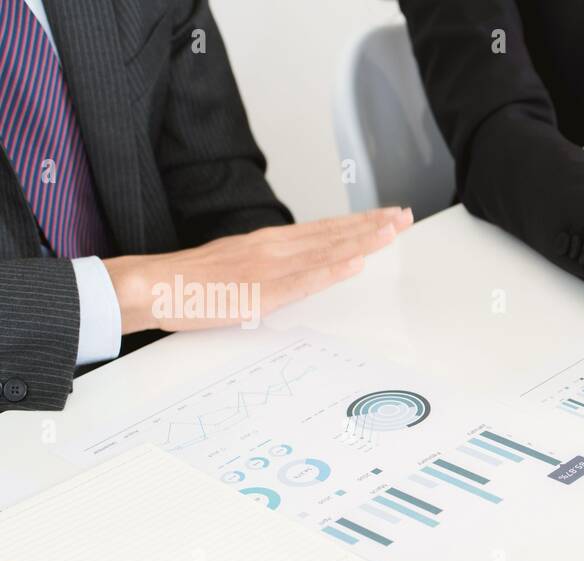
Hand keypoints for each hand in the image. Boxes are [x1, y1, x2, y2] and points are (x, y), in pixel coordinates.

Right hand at [104, 208, 413, 335]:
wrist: (150, 287)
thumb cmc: (190, 283)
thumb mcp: (238, 267)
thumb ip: (271, 267)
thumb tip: (298, 270)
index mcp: (269, 244)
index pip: (325, 230)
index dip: (360, 223)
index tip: (388, 217)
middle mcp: (273, 248)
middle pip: (332, 234)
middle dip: (372, 226)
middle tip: (405, 216)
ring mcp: (267, 268)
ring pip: (324, 250)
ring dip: (361, 240)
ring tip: (392, 231)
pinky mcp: (258, 291)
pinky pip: (301, 281)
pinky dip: (329, 270)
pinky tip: (354, 264)